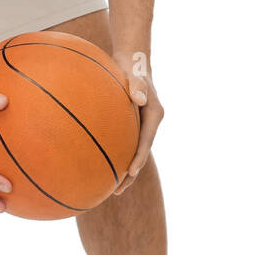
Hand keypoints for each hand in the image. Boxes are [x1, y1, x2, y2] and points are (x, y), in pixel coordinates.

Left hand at [112, 51, 162, 195]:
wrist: (132, 64)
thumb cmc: (132, 68)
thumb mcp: (135, 74)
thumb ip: (137, 85)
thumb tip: (139, 99)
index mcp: (154, 115)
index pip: (147, 140)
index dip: (139, 157)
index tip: (130, 171)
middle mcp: (149, 124)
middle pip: (141, 153)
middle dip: (131, 173)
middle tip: (118, 190)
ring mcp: (141, 126)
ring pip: (133, 152)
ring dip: (124, 170)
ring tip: (111, 189)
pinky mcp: (131, 126)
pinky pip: (124, 145)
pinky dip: (116, 156)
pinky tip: (100, 167)